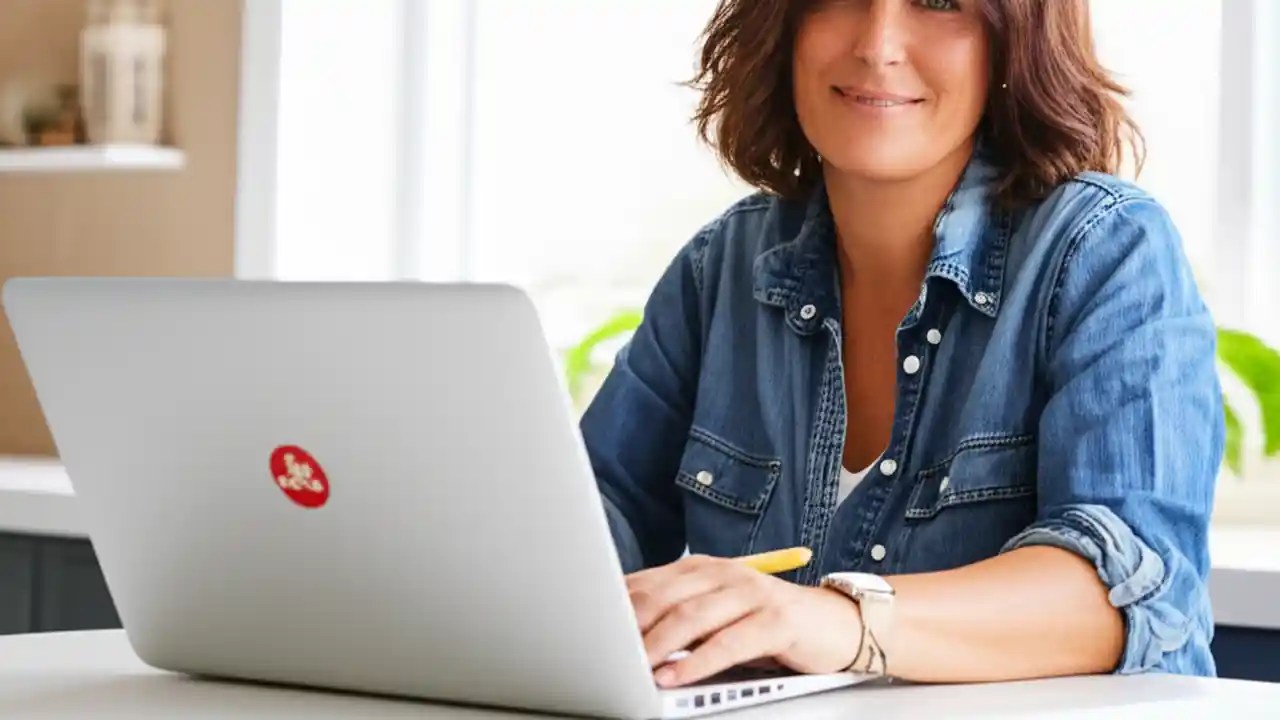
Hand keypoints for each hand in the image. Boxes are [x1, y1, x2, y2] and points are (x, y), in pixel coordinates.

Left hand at [626, 554, 862, 686]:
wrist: (834, 623)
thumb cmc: (764, 621)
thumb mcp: (715, 612)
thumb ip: (676, 614)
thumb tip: (621, 633)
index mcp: (700, 568)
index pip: (646, 583)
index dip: (614, 608)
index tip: (587, 630)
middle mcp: (723, 573)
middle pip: (663, 597)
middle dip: (629, 627)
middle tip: (603, 652)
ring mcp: (750, 593)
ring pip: (692, 617)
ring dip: (658, 646)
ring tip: (634, 668)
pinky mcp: (775, 620)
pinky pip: (730, 642)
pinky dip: (698, 662)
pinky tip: (676, 677)